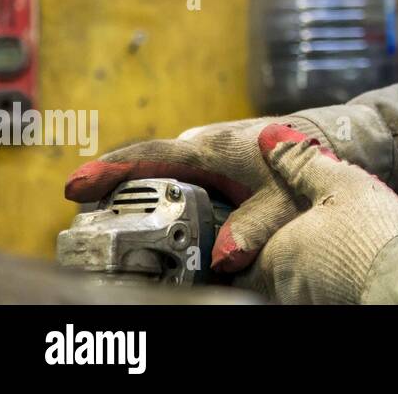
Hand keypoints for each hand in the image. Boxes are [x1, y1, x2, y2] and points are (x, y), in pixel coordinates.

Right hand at [64, 115, 328, 271]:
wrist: (319, 137)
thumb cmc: (300, 168)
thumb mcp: (282, 203)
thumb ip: (254, 229)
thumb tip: (223, 258)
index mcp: (213, 150)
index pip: (152, 158)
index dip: (113, 171)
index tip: (77, 185)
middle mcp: (202, 142)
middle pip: (147, 163)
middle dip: (112, 182)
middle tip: (82, 205)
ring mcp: (203, 145)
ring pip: (160, 167)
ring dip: (135, 185)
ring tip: (106, 212)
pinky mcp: (208, 154)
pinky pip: (174, 169)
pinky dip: (156, 185)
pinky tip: (147, 207)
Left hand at [234, 124, 397, 303]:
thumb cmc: (370, 230)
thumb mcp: (339, 184)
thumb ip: (303, 166)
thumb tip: (272, 144)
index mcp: (276, 253)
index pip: (236, 264)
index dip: (242, 249)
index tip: (251, 234)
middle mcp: (284, 284)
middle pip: (264, 275)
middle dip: (274, 256)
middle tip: (295, 234)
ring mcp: (308, 300)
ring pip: (291, 284)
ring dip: (301, 267)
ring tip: (325, 247)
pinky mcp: (332, 304)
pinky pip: (315, 291)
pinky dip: (323, 278)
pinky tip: (345, 263)